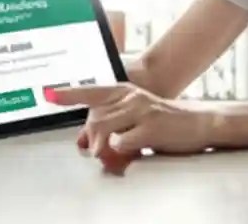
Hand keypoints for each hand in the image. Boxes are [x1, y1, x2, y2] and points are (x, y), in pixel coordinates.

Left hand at [47, 83, 216, 172]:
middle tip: (98, 151)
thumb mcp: (136, 117)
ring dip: (101, 146)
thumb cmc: (165, 122)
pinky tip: (128, 154)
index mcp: (125, 91)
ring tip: (109, 155)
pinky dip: (118, 151)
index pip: (91, 92)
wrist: (199, 122)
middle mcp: (132, 96)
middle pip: (94, 117)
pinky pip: (121, 141)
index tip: (48, 94)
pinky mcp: (151, 127)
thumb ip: (111, 123)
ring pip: (103, 127)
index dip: (69, 94)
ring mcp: (141, 110)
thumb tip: (83, 141)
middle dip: (91, 138)